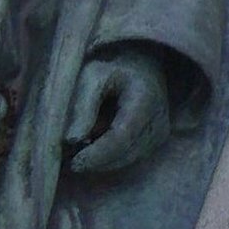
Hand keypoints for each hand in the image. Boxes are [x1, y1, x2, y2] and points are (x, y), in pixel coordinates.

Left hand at [65, 47, 169, 173]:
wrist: (139, 65)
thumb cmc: (111, 68)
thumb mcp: (91, 77)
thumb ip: (82, 106)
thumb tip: (71, 140)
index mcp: (145, 98)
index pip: (122, 136)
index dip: (98, 154)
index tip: (75, 163)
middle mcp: (159, 119)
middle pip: (125, 153)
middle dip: (96, 162)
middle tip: (68, 163)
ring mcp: (160, 133)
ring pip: (127, 159)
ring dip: (102, 163)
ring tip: (75, 156)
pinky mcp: (156, 141)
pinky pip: (130, 156)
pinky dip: (109, 158)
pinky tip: (90, 152)